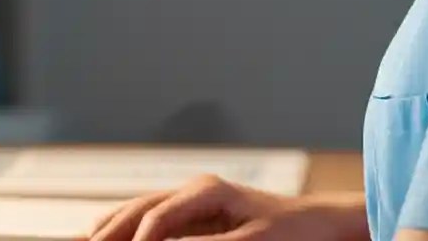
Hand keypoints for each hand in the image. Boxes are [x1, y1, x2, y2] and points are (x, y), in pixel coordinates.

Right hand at [86, 175, 364, 240]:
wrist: (321, 225)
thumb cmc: (293, 232)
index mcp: (207, 191)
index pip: (157, 216)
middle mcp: (195, 191)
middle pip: (138, 209)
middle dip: (108, 232)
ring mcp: (194, 201)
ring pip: (138, 212)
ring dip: (110, 230)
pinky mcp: (196, 217)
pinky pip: (151, 220)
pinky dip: (126, 230)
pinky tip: (106, 237)